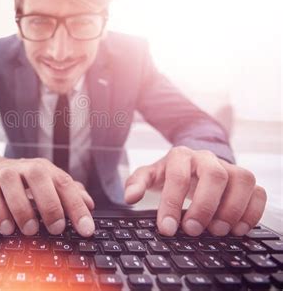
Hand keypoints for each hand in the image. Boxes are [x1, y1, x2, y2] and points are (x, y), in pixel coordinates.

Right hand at [0, 156, 94, 236]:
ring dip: (22, 209)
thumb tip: (90, 205)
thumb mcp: (50, 184)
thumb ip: (70, 194)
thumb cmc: (27, 182)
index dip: (77, 207)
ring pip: (12, 183)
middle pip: (39, 177)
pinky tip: (7, 229)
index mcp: (47, 170)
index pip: (65, 184)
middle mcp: (27, 168)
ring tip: (30, 230)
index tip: (86, 229)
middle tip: (56, 228)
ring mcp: (5, 174)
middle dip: (50, 204)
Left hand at [124, 146, 266, 236]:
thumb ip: (137, 183)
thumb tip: (130, 197)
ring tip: (217, 231)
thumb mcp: (150, 175)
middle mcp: (208, 158)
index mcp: (181, 156)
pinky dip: (252, 211)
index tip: (167, 228)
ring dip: (232, 209)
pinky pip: (258, 191)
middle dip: (205, 206)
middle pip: (214, 175)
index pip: (178, 177)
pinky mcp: (246, 179)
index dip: (172, 204)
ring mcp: (229, 167)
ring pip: (242, 180)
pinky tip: (238, 228)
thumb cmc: (169, 173)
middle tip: (193, 230)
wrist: (192, 165)